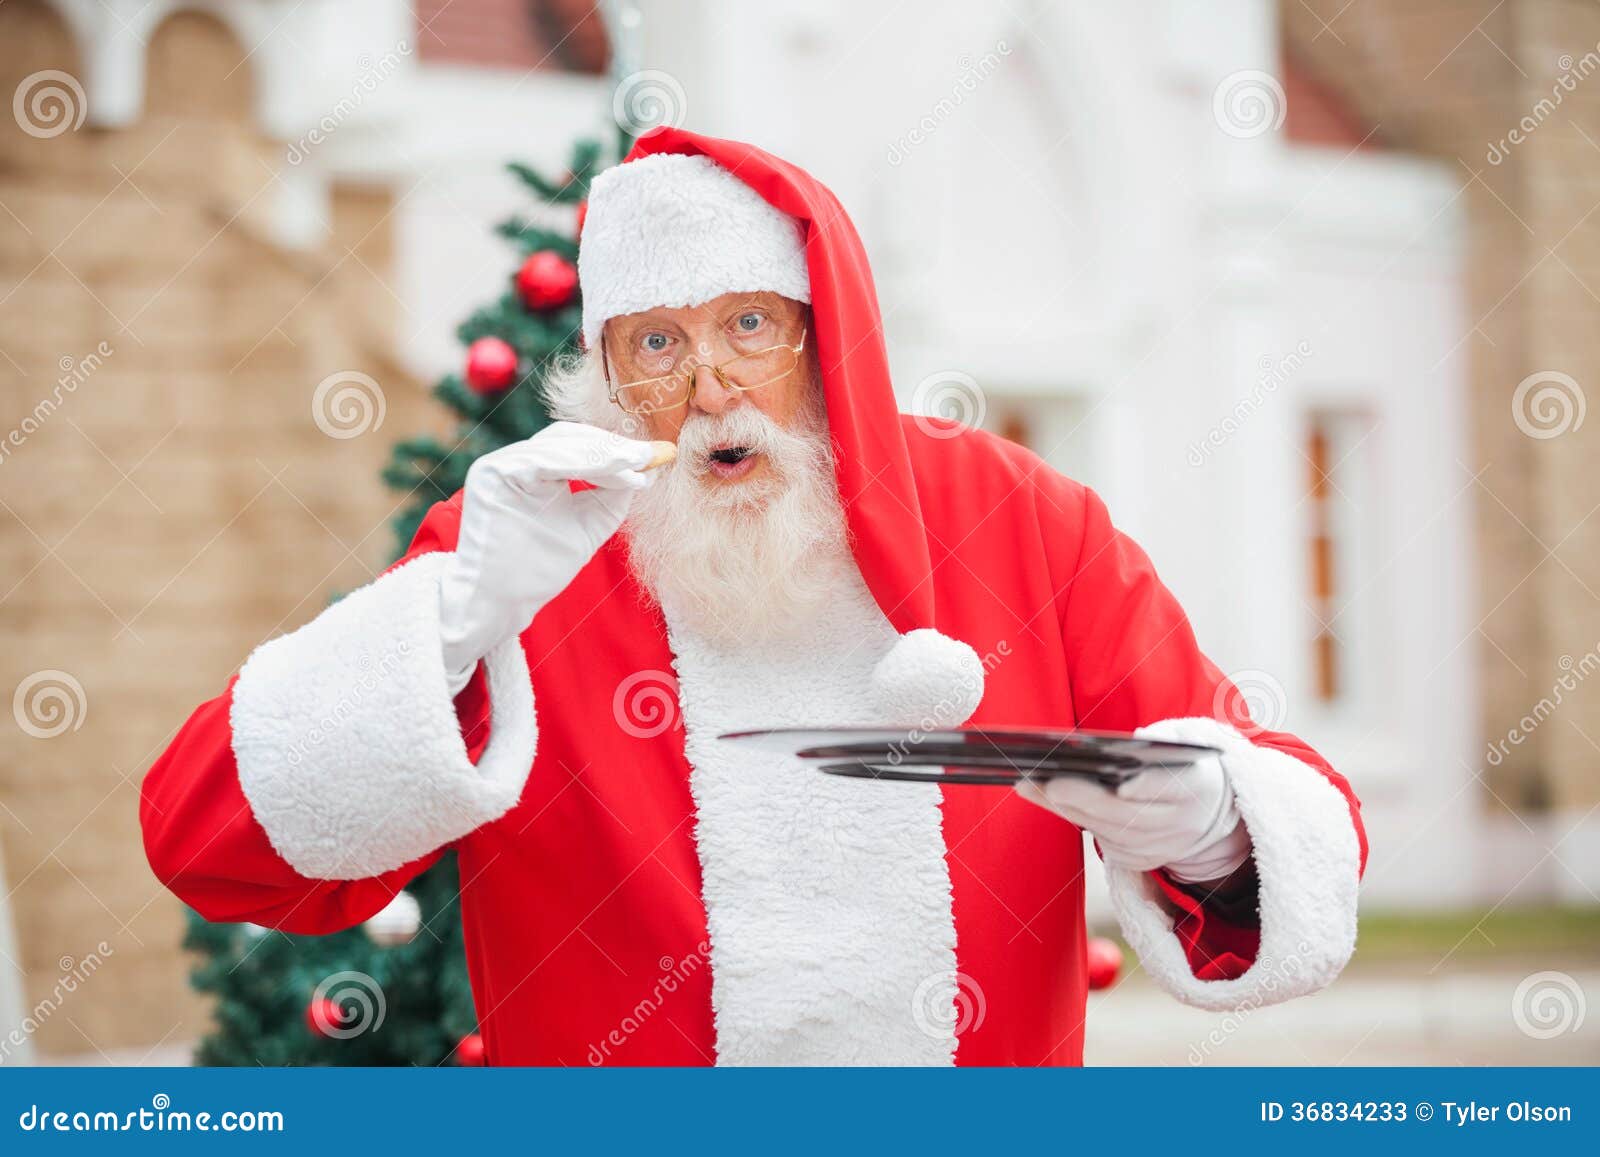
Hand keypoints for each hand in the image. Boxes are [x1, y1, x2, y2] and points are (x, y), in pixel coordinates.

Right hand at [439, 422, 656, 691]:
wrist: (499, 603)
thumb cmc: (537, 570)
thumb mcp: (585, 526)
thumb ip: (610, 497)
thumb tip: (644, 470)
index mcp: (529, 470)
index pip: (577, 447)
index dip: (616, 449)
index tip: (658, 455)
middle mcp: (511, 461)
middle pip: (569, 438)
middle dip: (613, 447)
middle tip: (651, 455)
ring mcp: (498, 464)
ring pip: (560, 444)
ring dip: (604, 454)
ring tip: (638, 465)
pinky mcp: (491, 474)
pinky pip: (545, 459)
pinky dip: (584, 462)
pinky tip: (615, 471)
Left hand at [1015, 730, 1251, 883]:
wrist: (1204, 810)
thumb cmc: (1180, 766)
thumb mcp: (1178, 747)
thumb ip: (1160, 742)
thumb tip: (1136, 740)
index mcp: (1198, 788)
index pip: (1172, 789)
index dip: (1147, 788)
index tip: (1122, 785)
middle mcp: (1181, 824)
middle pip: (1128, 816)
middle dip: (1086, 799)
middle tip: (1051, 783)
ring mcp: (1161, 847)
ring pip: (1108, 832)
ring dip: (1068, 809)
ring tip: (1034, 785)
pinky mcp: (1140, 860)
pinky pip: (1103, 842)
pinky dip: (1074, 818)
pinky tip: (1045, 798)